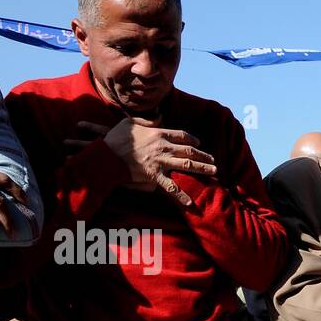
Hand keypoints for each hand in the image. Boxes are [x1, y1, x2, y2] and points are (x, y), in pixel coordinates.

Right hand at [83, 118, 216, 206]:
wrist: (106, 155)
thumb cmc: (116, 138)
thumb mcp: (131, 122)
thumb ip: (147, 121)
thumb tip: (159, 117)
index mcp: (159, 133)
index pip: (182, 135)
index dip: (192, 139)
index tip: (199, 142)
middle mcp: (163, 147)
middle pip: (189, 150)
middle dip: (203, 155)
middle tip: (214, 160)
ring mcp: (160, 162)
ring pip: (186, 166)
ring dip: (202, 169)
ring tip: (214, 172)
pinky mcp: (154, 176)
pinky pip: (171, 187)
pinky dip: (181, 196)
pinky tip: (190, 203)